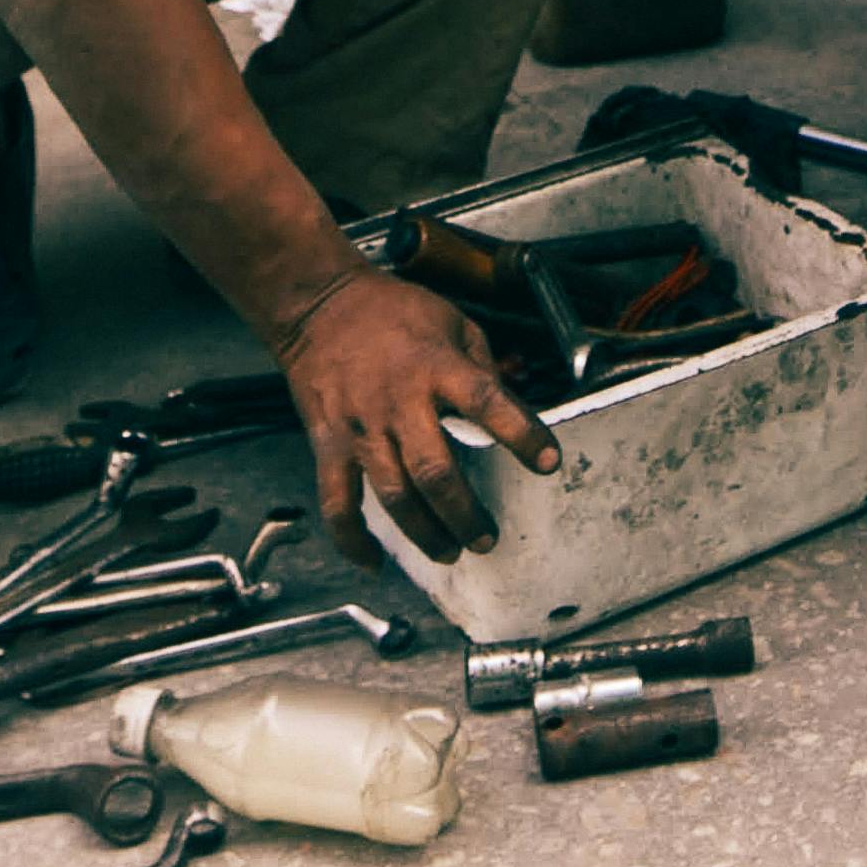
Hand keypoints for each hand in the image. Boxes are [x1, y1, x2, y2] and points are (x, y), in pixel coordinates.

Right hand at [279, 272, 559, 565]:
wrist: (319, 305)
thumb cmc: (391, 312)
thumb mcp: (454, 323)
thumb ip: (484, 369)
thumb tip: (513, 408)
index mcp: (437, 367)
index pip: (487, 403)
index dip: (522, 434)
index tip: (548, 463)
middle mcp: (399, 402)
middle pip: (436, 471)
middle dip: (465, 513)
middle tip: (486, 537)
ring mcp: (361, 428)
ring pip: (393, 495)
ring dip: (424, 533)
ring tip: (449, 551)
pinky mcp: (327, 444)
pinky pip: (337, 502)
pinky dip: (353, 539)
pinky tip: (373, 562)